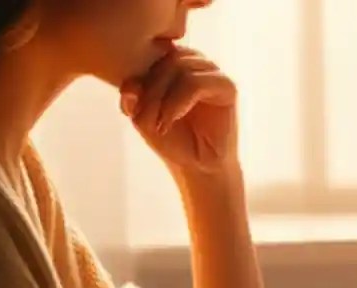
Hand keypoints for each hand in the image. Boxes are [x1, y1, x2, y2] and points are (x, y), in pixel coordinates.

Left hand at [120, 44, 238, 173]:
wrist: (199, 166)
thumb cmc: (172, 139)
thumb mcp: (141, 115)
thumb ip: (133, 96)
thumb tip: (131, 86)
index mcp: (174, 61)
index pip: (151, 52)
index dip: (136, 78)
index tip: (129, 110)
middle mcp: (195, 61)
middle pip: (165, 56)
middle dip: (149, 88)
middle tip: (143, 117)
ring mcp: (213, 72)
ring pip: (179, 66)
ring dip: (161, 96)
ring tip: (158, 122)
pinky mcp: (227, 87)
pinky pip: (195, 83)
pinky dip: (176, 102)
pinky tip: (170, 120)